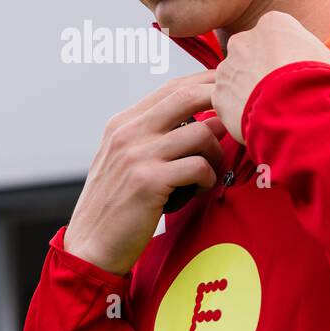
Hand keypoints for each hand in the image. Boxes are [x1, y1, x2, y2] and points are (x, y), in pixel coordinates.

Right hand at [65, 70, 226, 275]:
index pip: (171, 88)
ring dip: (217, 152)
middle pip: (186, 97)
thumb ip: (154, 137)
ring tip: (210, 172)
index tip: (228, 89)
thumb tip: (204, 119)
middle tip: (239, 117)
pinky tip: (197, 190)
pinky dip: (208, 179)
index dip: (205, 83)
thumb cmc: (116, 206)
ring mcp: (137, 155)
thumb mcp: (124, 161)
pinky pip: (199, 167)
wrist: (90, 246)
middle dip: (220, 101)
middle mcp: (127, 133)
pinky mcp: (149, 182)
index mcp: (122, 123)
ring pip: (200, 133)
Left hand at [212, 11, 329, 143]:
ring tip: (268, 110)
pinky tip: (254, 121)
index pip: (276, 34)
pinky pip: (226, 101)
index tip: (296, 72)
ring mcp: (227, 67)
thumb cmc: (318, 84)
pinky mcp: (218, 94)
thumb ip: (327, 57)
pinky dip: (237, 110)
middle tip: (280, 92)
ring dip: (247, 90)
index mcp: (273, 24)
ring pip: (236, 77)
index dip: (288, 55)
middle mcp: (243, 40)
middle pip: (251, 53)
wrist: (296, 114)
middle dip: (261, 69)